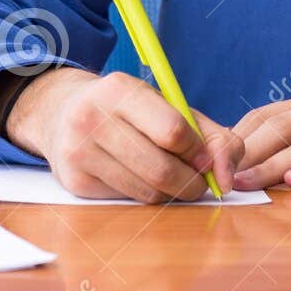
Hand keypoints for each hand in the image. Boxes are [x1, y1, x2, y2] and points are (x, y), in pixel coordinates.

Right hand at [6, 68, 242, 203]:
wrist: (62, 112)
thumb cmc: (129, 111)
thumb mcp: (168, 106)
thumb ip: (212, 135)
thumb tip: (228, 176)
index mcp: (120, 90)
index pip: (173, 131)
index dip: (199, 153)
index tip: (207, 160)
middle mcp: (93, 118)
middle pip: (161, 169)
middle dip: (191, 182)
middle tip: (198, 181)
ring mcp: (79, 152)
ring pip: (147, 191)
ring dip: (171, 193)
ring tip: (173, 180)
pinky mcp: (74, 181)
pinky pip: (128, 200)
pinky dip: (145, 196)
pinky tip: (141, 179)